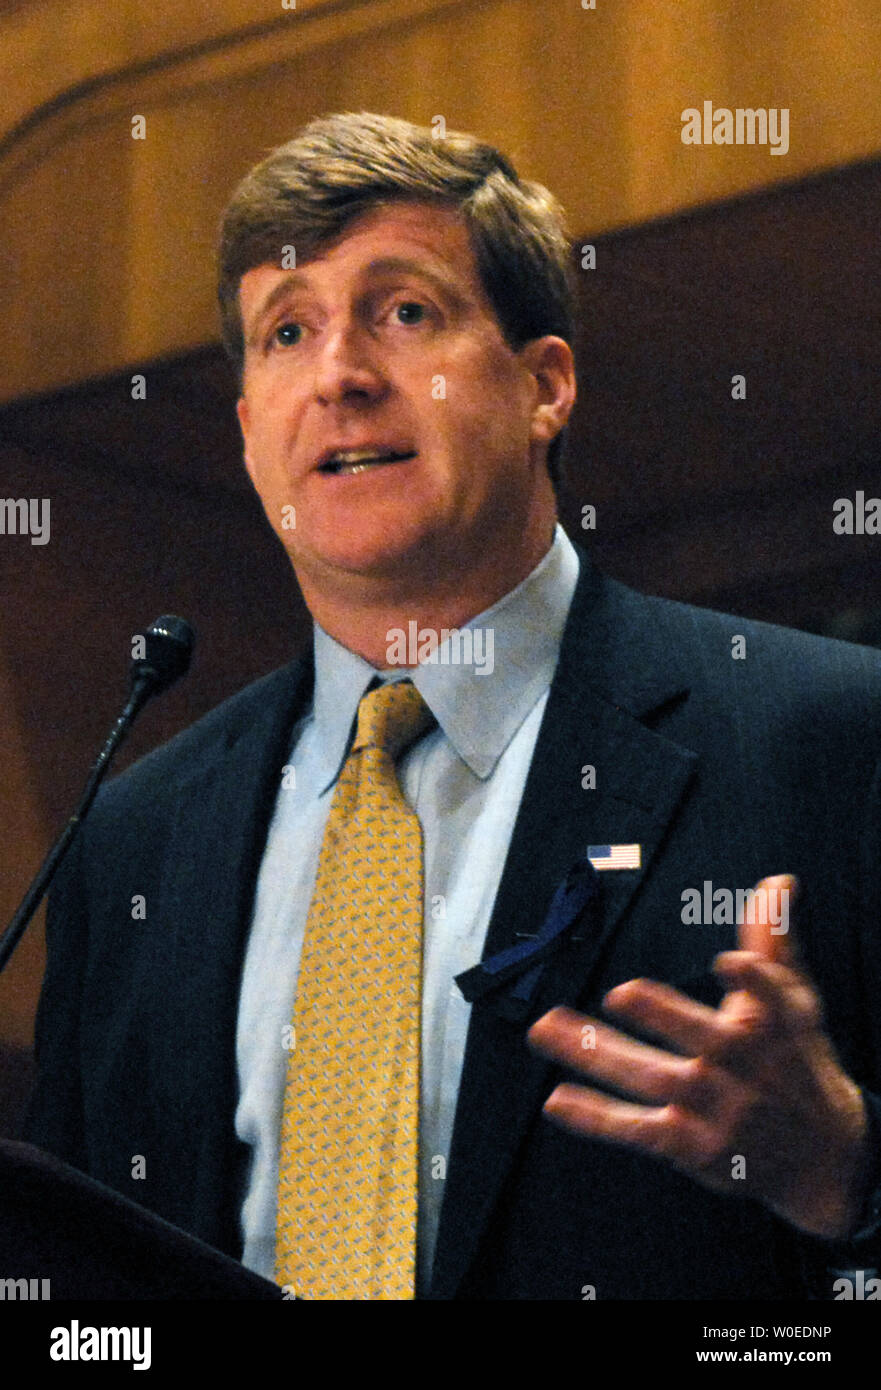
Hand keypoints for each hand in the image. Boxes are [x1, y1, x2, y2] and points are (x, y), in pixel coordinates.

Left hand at [527, 875, 870, 1238]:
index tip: (730, 964)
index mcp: (771, 1026)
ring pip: (649, 1078)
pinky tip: (557, 1100)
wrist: (822, 1158)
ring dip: (597, 1054)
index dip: (753, 981)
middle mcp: (743, 1069)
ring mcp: (714, 1111)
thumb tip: (777, 880)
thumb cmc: (799, 1063)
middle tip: (621, 992)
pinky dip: (597, 1119)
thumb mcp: (796, 1003)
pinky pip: (637, 1130)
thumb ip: (774, 942)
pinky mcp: (690, 1147)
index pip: (768, 998)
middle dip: (663, 1014)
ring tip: (546, 1028)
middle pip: (701, 1040)